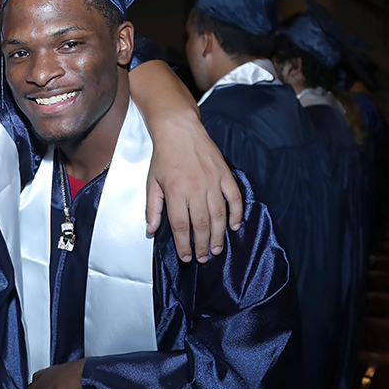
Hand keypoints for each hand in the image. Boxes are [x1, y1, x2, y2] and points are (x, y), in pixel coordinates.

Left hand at [145, 113, 242, 263]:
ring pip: (219, 215)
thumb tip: (151, 229)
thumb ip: (153, 208)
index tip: (185, 256)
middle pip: (201, 224)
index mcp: (175, 191)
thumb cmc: (164, 156)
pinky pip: (235, 198)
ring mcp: (213, 181)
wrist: (179, 130)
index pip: (180, 225)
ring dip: (218, 235)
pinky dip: (236, 214)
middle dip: (201, 245)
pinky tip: (234, 226)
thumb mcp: (152, 182)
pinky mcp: (225, 175)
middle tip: (202, 257)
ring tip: (216, 249)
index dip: (183, 244)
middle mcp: (195, 188)